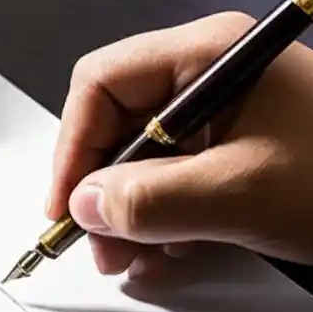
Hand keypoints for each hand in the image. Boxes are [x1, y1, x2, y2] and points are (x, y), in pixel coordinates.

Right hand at [46, 11, 312, 278]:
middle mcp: (215, 74)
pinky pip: (182, 176)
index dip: (74, 146)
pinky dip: (165, 216)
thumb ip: (150, 201)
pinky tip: (164, 253)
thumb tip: (86, 205)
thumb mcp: (241, 195)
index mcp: (211, 54)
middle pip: (120, 121)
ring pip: (147, 155)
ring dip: (129, 210)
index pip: (103, 84)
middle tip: (93, 238)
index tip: (66, 201)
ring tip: (128, 257)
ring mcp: (231, 111)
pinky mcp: (246, 147)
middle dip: (102, 186)